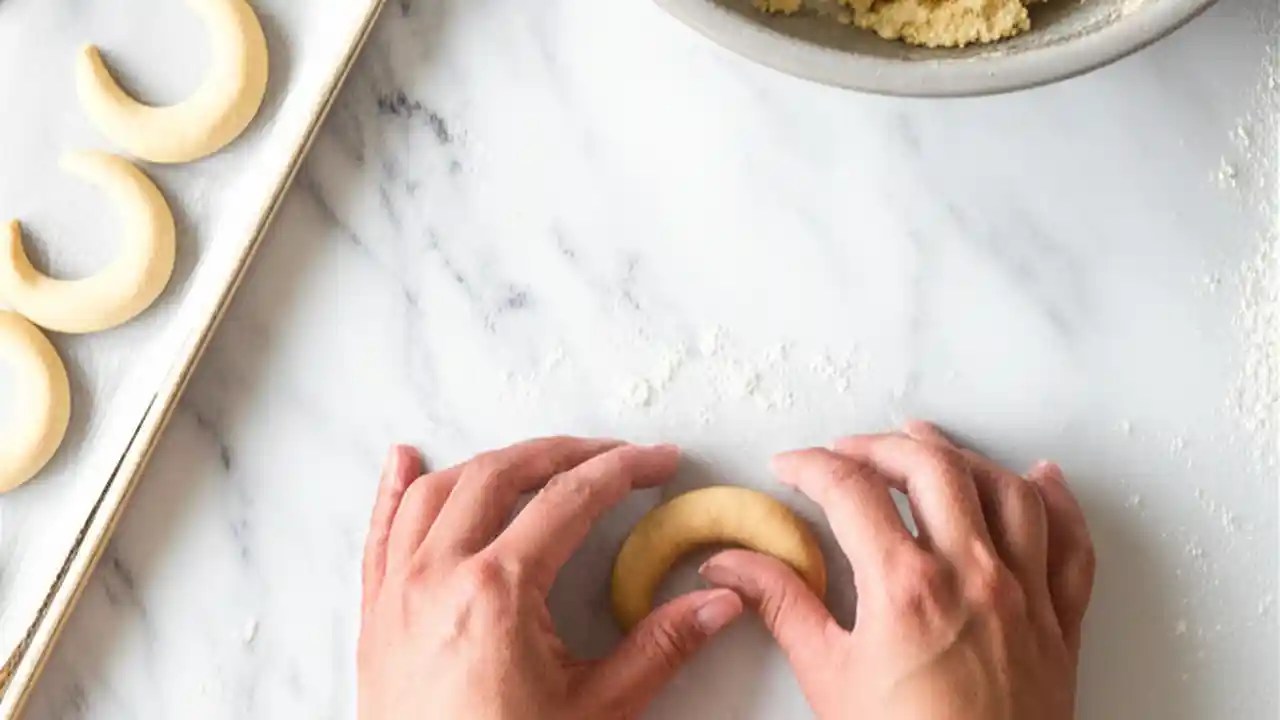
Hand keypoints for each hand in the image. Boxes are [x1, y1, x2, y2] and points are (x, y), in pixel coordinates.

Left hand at [357, 437, 743, 719]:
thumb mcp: (597, 712)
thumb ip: (659, 648)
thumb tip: (719, 602)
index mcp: (497, 591)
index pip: (570, 499)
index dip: (623, 470)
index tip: (657, 462)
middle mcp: (439, 574)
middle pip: (501, 475)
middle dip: (563, 453)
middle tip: (611, 457)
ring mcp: (397, 590)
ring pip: (439, 490)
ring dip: (492, 464)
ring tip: (536, 460)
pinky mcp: (375, 613)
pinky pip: (380, 531)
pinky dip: (395, 489)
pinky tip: (405, 460)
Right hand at [700, 421, 1095, 719]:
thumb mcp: (828, 677)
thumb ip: (781, 606)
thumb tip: (730, 564)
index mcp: (906, 587)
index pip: (851, 491)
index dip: (812, 466)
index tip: (791, 467)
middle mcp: (973, 575)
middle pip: (932, 468)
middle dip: (883, 445)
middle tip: (849, 451)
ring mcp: (1025, 594)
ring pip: (1007, 490)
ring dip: (964, 456)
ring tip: (928, 443)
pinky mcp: (1060, 623)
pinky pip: (1072, 545)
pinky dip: (1060, 503)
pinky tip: (1041, 478)